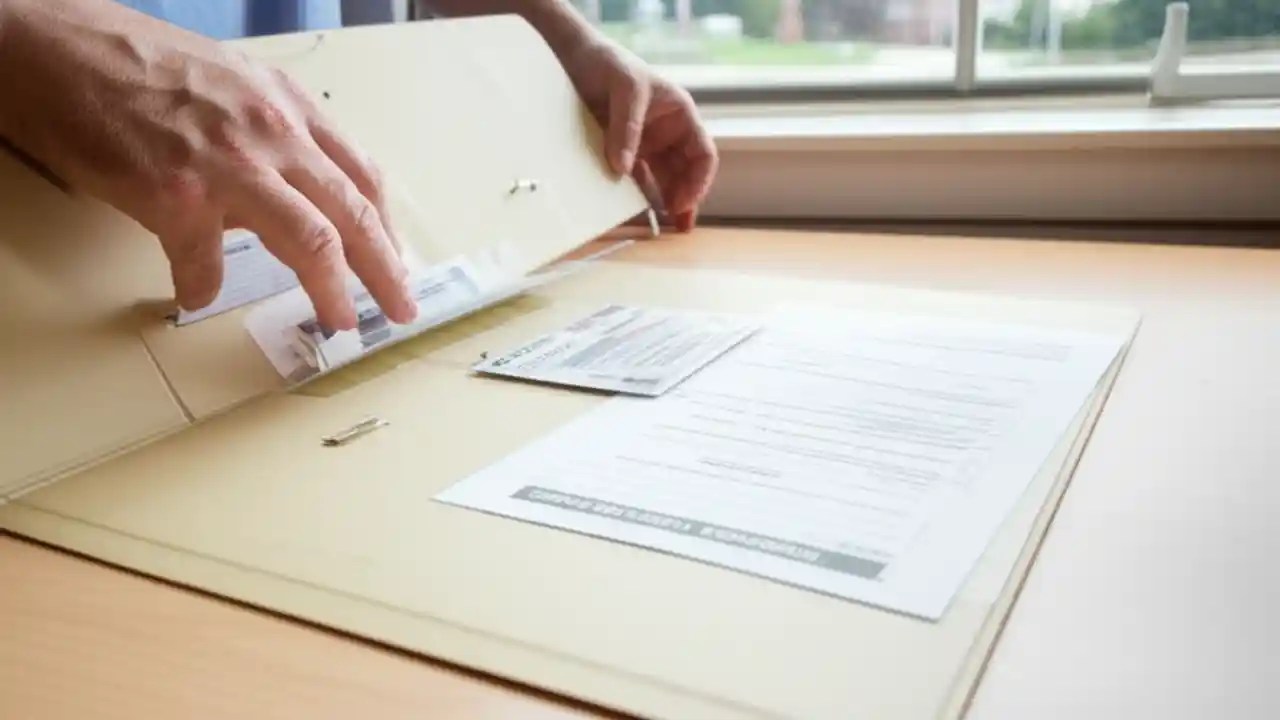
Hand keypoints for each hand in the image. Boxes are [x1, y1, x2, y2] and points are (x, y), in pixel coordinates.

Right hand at [0, 0, 414, 329]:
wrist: (58, 48)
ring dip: (331, 290)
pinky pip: (205, 264)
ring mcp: (229, 164)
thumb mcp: (232, 88)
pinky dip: (203, 288)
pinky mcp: (177, 194)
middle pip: (353, 214)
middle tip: (399, 308)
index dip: (386, 229)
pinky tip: (196, 296)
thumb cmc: (139, 66)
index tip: (397, 264)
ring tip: (340, 320)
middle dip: (385, 270)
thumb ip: (270, 143)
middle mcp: (273, 133)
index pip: (362, 178)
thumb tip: (283, 206)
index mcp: (289, 107)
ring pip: (310, 241)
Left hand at [560, 40, 717, 231]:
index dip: (699, 180)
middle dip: (685, 199)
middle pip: (686, 173)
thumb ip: (626, 128)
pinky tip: (639, 212)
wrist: (573, 57)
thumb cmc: (608, 63)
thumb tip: (623, 169)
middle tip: (677, 225)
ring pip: (664, 180)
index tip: (682, 202)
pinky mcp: (623, 152)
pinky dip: (639, 196)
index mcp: (680, 115)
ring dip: (665, 202)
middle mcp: (668, 132)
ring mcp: (646, 144)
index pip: (702, 154)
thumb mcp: (624, 89)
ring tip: (666, 228)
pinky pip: (637, 179)